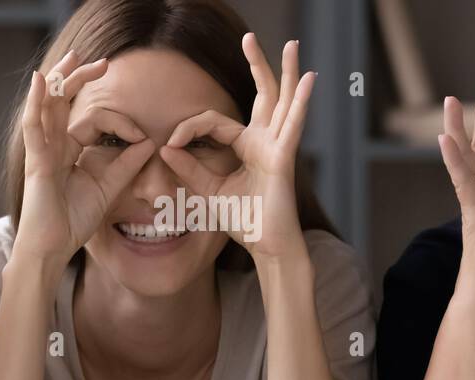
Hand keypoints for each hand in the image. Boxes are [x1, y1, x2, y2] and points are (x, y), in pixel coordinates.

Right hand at [14, 50, 156, 267]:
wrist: (53, 248)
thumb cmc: (72, 222)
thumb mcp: (109, 188)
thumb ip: (127, 165)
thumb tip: (149, 143)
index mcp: (68, 151)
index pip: (91, 121)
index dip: (119, 122)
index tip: (140, 136)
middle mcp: (53, 146)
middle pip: (63, 103)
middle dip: (80, 78)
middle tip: (101, 61)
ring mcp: (42, 152)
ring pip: (47, 107)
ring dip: (60, 80)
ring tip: (72, 58)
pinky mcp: (36, 162)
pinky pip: (34, 128)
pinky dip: (36, 103)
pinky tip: (40, 81)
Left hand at [159, 34, 314, 261]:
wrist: (265, 246)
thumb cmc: (243, 221)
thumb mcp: (208, 192)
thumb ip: (188, 169)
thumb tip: (166, 147)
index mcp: (248, 147)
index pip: (214, 122)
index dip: (189, 128)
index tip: (170, 143)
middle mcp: (265, 141)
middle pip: (262, 94)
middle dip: (257, 64)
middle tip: (249, 37)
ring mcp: (277, 146)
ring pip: (283, 101)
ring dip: (286, 71)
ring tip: (291, 44)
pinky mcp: (285, 157)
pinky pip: (293, 125)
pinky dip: (301, 102)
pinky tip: (308, 80)